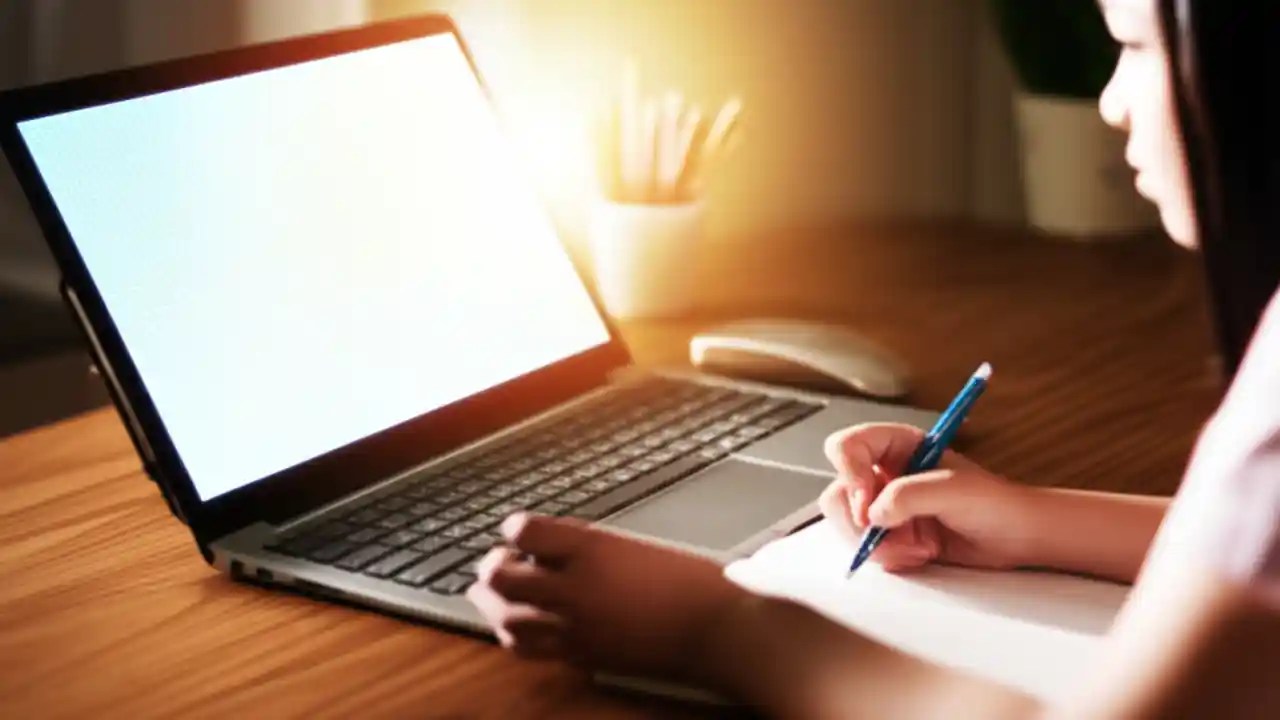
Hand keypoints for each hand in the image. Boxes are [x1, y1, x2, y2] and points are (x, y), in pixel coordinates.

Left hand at [466, 513, 748, 679]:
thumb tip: (549, 545)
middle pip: (502, 576)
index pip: (524, 530)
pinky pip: (530, 648)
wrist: (715, 628)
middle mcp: (575, 586)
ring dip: (493, 604)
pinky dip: (514, 635)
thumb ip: (586, 544)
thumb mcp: (634, 543)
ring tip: (494, 595)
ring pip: (507, 618)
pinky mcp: (583, 655)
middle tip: (499, 561)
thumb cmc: (687, 581)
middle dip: (492, 567)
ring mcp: (576, 626)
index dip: (515, 527)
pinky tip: (519, 627)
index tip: (519, 529)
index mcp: (591, 548)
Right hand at [819, 423, 1038, 571]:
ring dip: (879, 544)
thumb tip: (873, 513)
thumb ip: (909, 495)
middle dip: (860, 521)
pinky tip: (921, 555)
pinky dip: (890, 558)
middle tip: (888, 533)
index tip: (865, 500)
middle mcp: (884, 474)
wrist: (1017, 538)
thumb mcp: (954, 490)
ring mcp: (885, 507)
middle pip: (838, 492)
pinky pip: (867, 550)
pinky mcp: (891, 536)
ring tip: (918, 548)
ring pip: (848, 526)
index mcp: (897, 446)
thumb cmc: (996, 502)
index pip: (846, 447)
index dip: (848, 472)